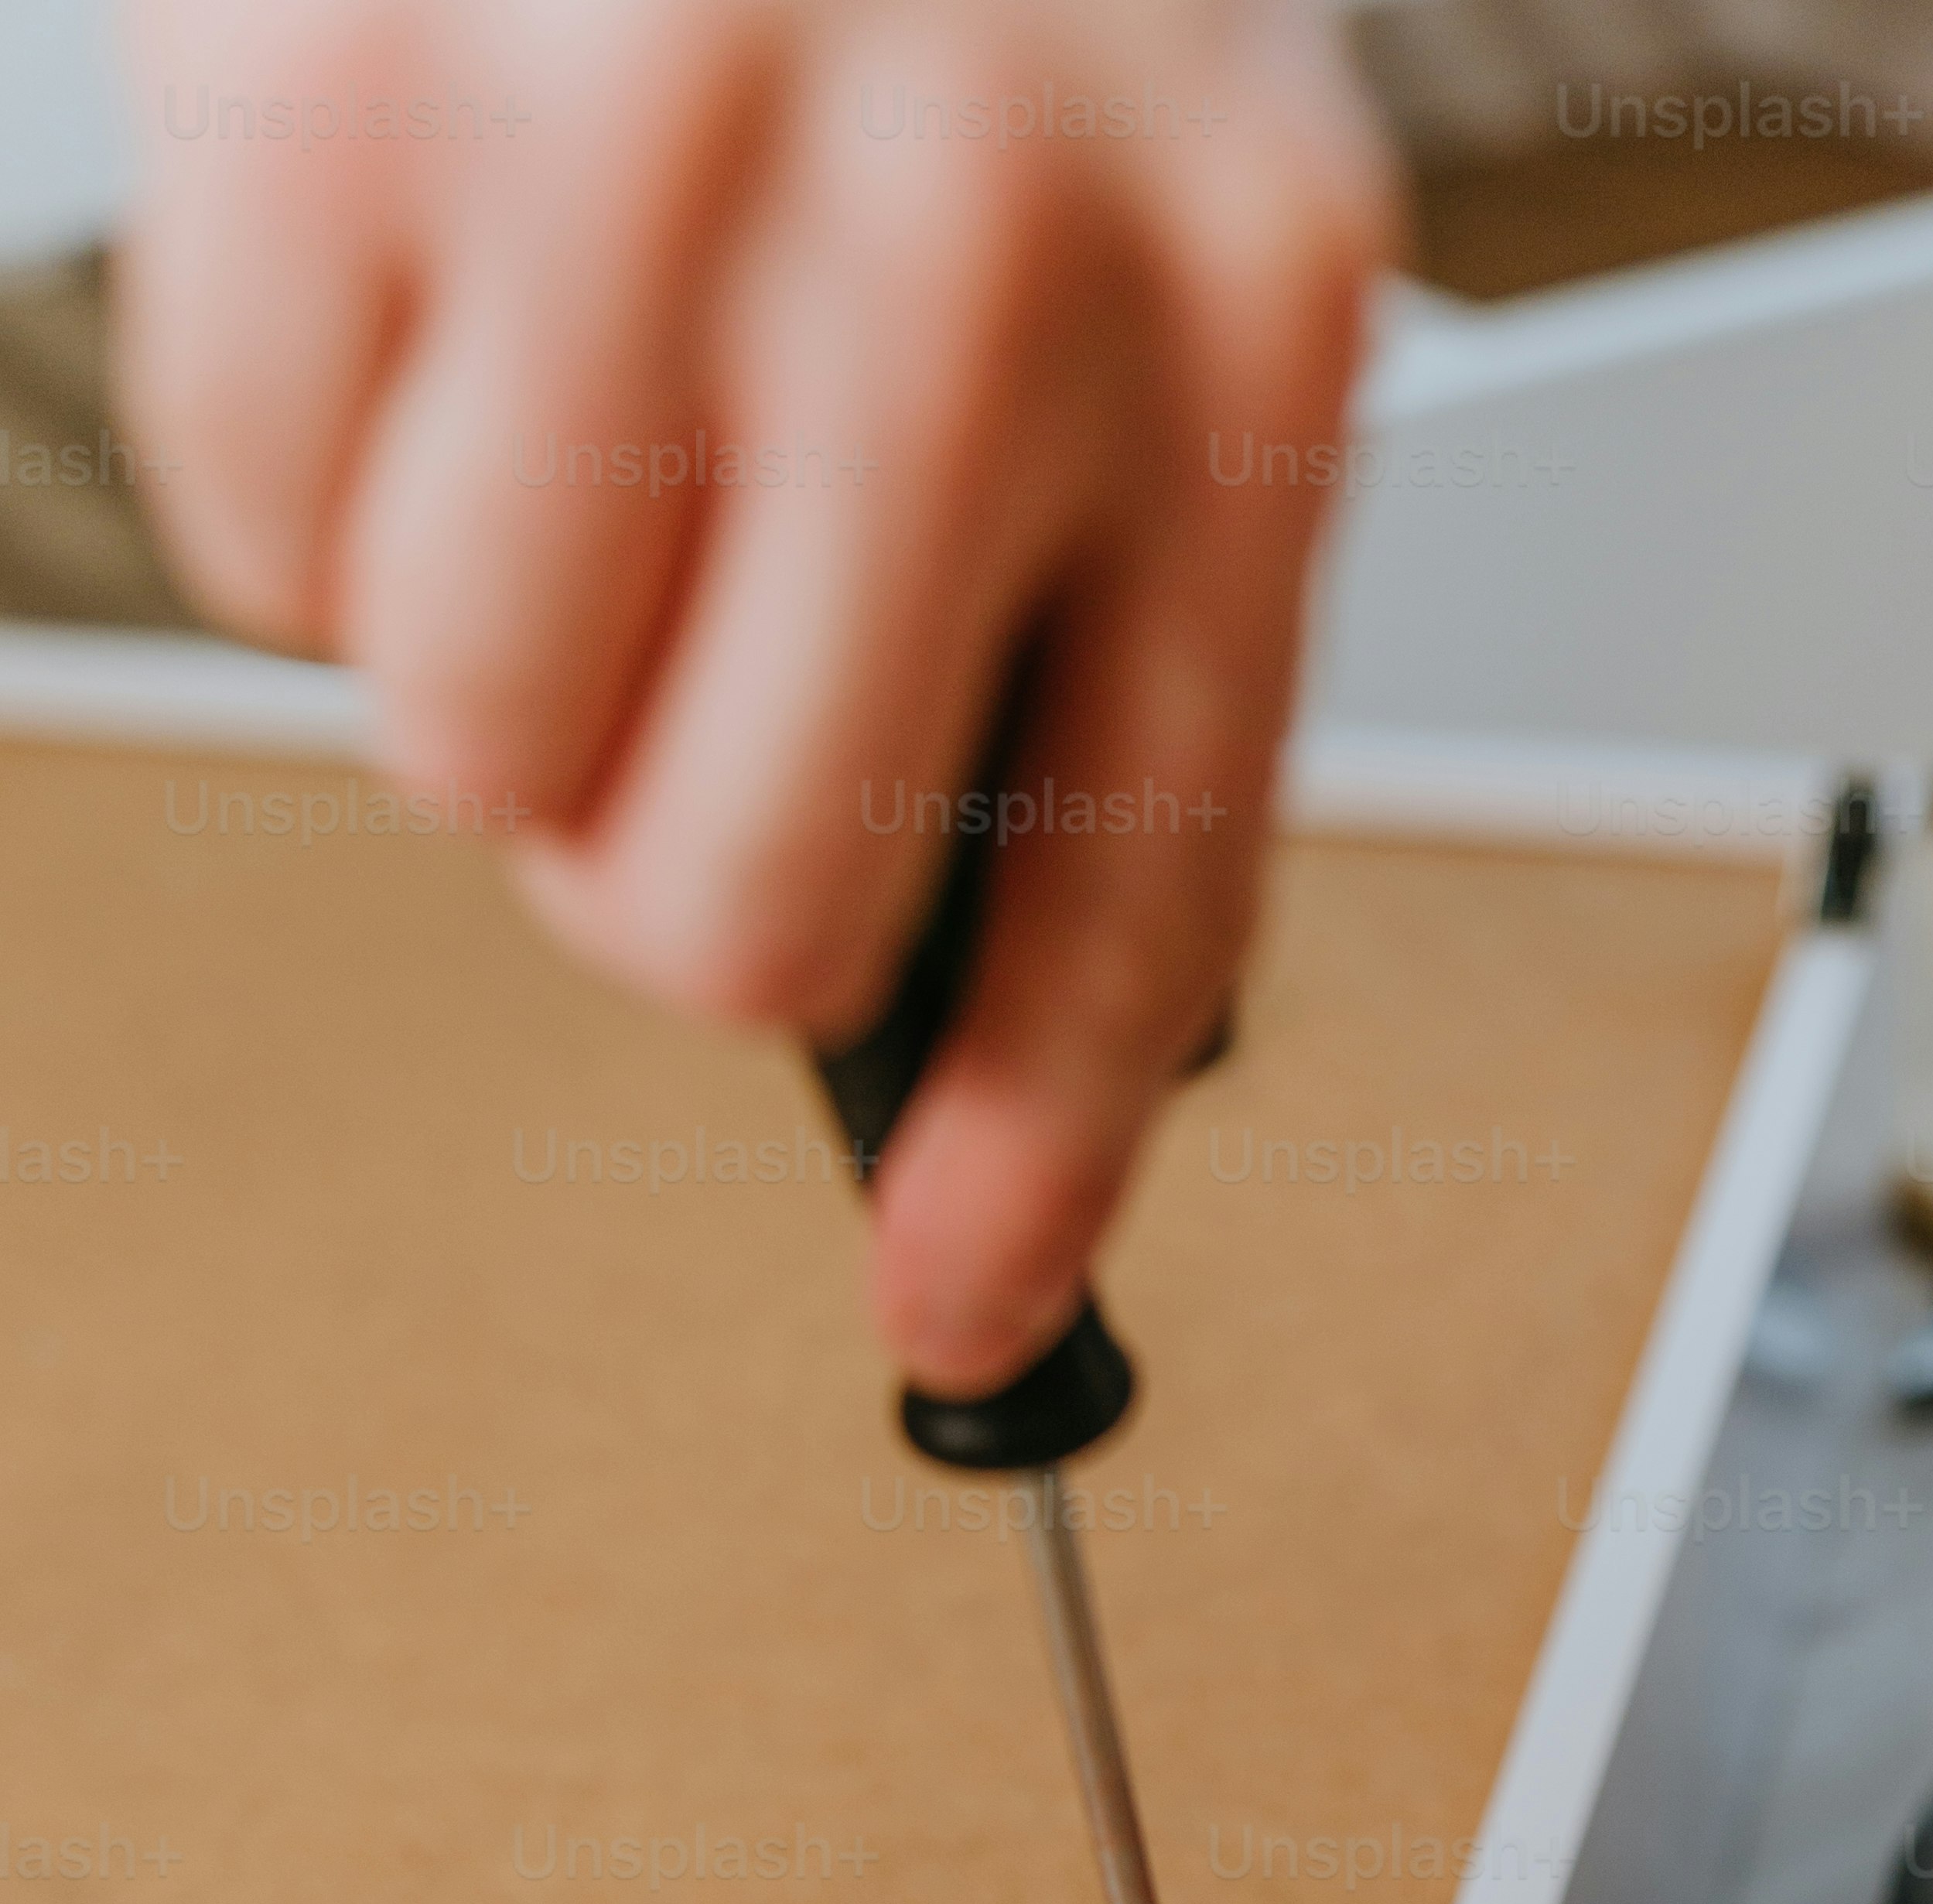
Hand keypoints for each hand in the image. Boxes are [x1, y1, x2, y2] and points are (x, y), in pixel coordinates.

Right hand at [121, 0, 1393, 1386]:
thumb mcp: (1136, 240)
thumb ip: (1084, 623)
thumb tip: (949, 1070)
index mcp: (1236, 323)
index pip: (1141, 888)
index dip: (1024, 1155)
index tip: (961, 1310)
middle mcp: (980, 257)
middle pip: (744, 909)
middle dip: (650, 862)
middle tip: (651, 695)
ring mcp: (661, 158)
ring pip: (474, 752)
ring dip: (468, 656)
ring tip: (539, 417)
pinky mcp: (359, 86)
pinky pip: (254, 534)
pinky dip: (299, 458)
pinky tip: (411, 273)